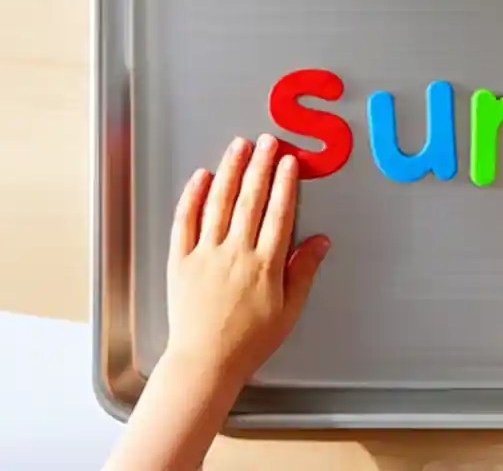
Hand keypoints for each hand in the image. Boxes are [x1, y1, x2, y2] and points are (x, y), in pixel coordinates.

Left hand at [164, 134, 329, 383]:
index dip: (285, 183)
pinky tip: (201, 176)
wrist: (206, 362)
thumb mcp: (289, 310)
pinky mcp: (180, 260)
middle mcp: (235, 253)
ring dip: (230, 170)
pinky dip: (192, 196)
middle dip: (260, 165)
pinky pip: (185, 221)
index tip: (290, 161)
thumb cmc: (250, 341)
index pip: (279, 213)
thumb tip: (321, 240)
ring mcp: (205, 254)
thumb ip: (304, 271)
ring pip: (219, 202)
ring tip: (239, 146)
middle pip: (250, 200)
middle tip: (268, 140)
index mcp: (265, 265)